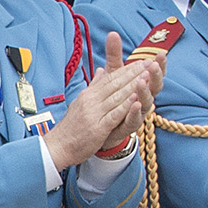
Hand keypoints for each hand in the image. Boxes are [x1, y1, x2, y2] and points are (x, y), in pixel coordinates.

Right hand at [44, 30, 159, 169]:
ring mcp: (94, 114)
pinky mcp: (97, 128)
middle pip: (115, 84)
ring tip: (148, 75)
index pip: (111, 78)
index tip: (142, 61)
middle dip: (134, 73)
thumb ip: (94, 86)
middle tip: (150, 62)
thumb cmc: (71, 127)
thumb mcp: (81, 102)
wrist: (57, 146)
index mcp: (89, 94)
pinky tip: (136, 99)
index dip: (127, 69)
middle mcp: (91, 101)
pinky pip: (114, 115)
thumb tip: (102, 71)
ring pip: (117, 97)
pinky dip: (125, 107)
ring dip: (133, 86)